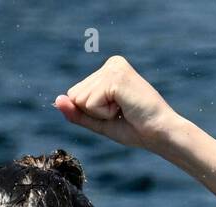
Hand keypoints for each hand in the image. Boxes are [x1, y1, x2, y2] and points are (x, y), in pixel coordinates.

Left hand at [54, 55, 180, 150]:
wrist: (158, 133)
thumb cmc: (134, 128)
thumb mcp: (99, 122)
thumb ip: (77, 112)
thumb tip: (56, 100)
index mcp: (108, 70)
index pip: (75, 94)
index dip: (91, 112)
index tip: (117, 111)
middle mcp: (111, 64)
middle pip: (75, 95)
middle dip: (93, 112)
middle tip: (121, 112)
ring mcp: (113, 68)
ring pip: (80, 99)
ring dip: (100, 113)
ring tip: (124, 109)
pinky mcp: (115, 77)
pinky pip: (90, 103)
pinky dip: (104, 114)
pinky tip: (125, 107)